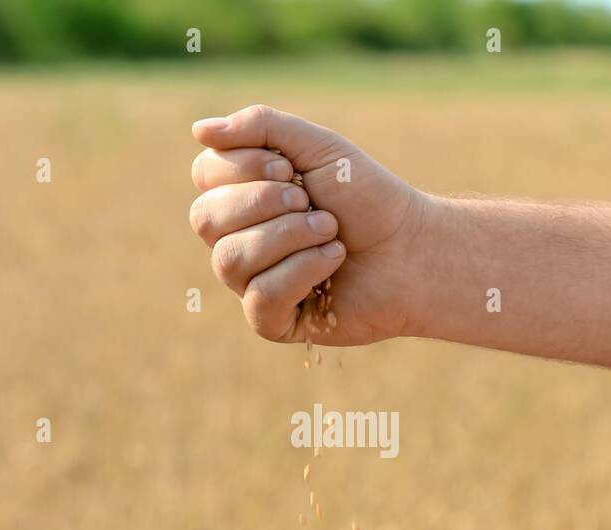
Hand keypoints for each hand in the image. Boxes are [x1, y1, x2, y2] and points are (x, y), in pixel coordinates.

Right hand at [189, 104, 430, 346]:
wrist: (412, 247)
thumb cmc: (367, 197)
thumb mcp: (317, 146)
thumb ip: (260, 127)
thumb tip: (198, 129)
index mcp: (241, 195)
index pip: (205, 175)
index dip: (244, 168)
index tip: (292, 170)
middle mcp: (237, 238)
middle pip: (206, 219)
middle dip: (266, 203)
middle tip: (311, 202)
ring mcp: (251, 282)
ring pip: (229, 260)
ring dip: (289, 237)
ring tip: (330, 232)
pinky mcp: (273, 321)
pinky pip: (259, 298)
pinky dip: (300, 273)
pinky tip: (332, 263)